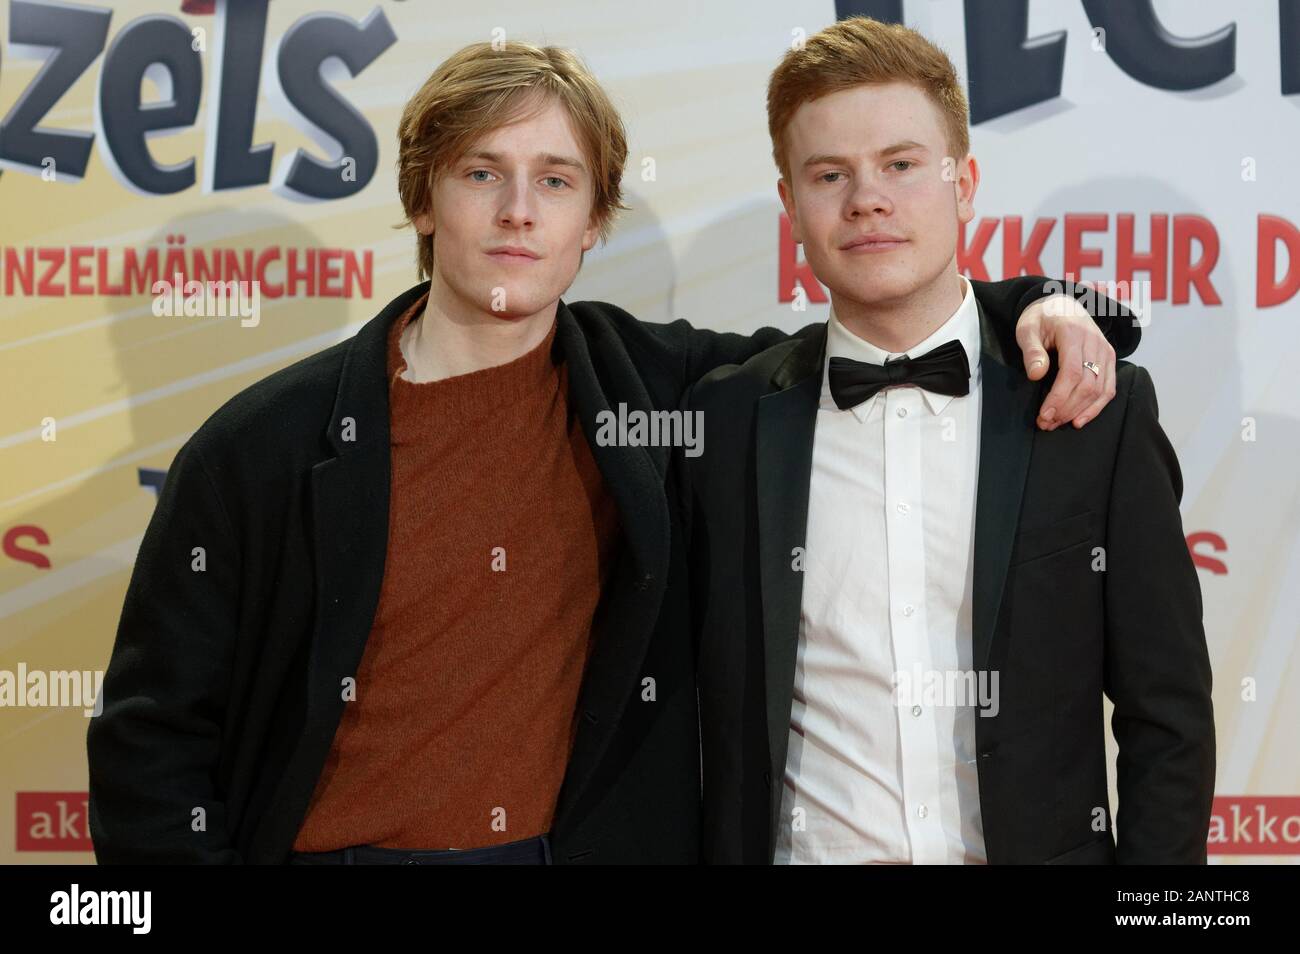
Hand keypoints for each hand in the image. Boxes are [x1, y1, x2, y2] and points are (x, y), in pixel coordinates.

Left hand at [1016, 294, 1116, 429]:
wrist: (1061, 305)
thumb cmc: (1041, 319)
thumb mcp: (1027, 329)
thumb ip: (1031, 350)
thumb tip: (1036, 374)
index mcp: (1074, 333)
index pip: (1071, 372)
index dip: (1059, 397)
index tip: (1044, 415)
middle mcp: (1095, 342)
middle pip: (1087, 384)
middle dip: (1066, 409)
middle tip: (1045, 424)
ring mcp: (1105, 351)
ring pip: (1100, 389)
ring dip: (1079, 411)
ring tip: (1057, 423)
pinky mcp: (1109, 358)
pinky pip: (1109, 388)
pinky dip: (1096, 407)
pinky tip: (1080, 420)